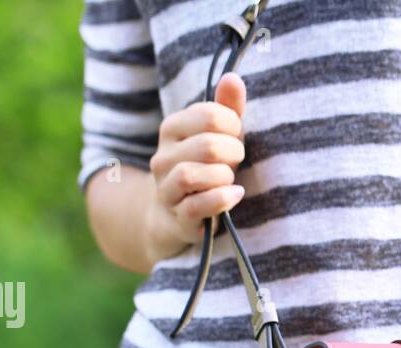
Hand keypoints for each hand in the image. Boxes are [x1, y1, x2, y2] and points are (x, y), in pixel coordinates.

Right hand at [144, 73, 247, 262]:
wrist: (175, 213)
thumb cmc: (204, 167)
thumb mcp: (215, 135)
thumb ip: (226, 108)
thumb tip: (233, 78)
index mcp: (172, 128)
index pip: (208, 115)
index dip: (232, 125)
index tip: (237, 135)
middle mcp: (163, 157)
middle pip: (206, 145)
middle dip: (232, 151)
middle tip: (238, 158)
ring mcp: (167, 188)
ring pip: (192, 174)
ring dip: (223, 176)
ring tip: (231, 178)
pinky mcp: (178, 217)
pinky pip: (197, 206)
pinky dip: (222, 199)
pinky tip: (236, 194)